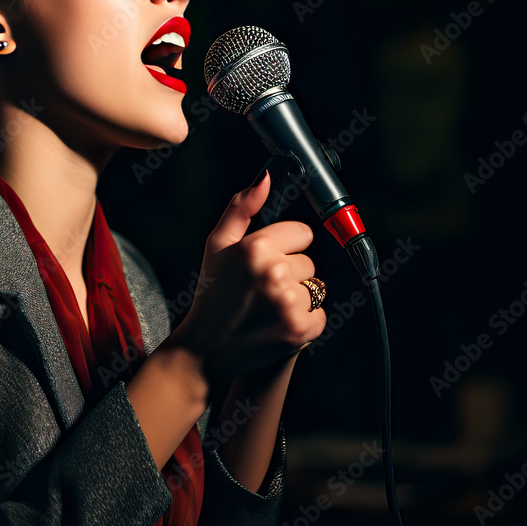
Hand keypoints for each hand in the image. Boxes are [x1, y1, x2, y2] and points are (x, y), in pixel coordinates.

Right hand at [168, 171, 326, 394]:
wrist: (206, 348)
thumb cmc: (212, 293)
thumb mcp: (217, 244)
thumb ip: (242, 207)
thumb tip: (266, 177)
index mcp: (256, 248)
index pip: (302, 233)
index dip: (284, 246)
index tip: (265, 261)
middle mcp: (274, 274)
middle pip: (309, 261)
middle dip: (290, 272)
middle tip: (260, 289)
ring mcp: (289, 304)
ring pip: (315, 287)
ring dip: (298, 296)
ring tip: (267, 307)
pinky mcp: (301, 330)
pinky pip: (320, 314)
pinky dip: (304, 321)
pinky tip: (277, 323)